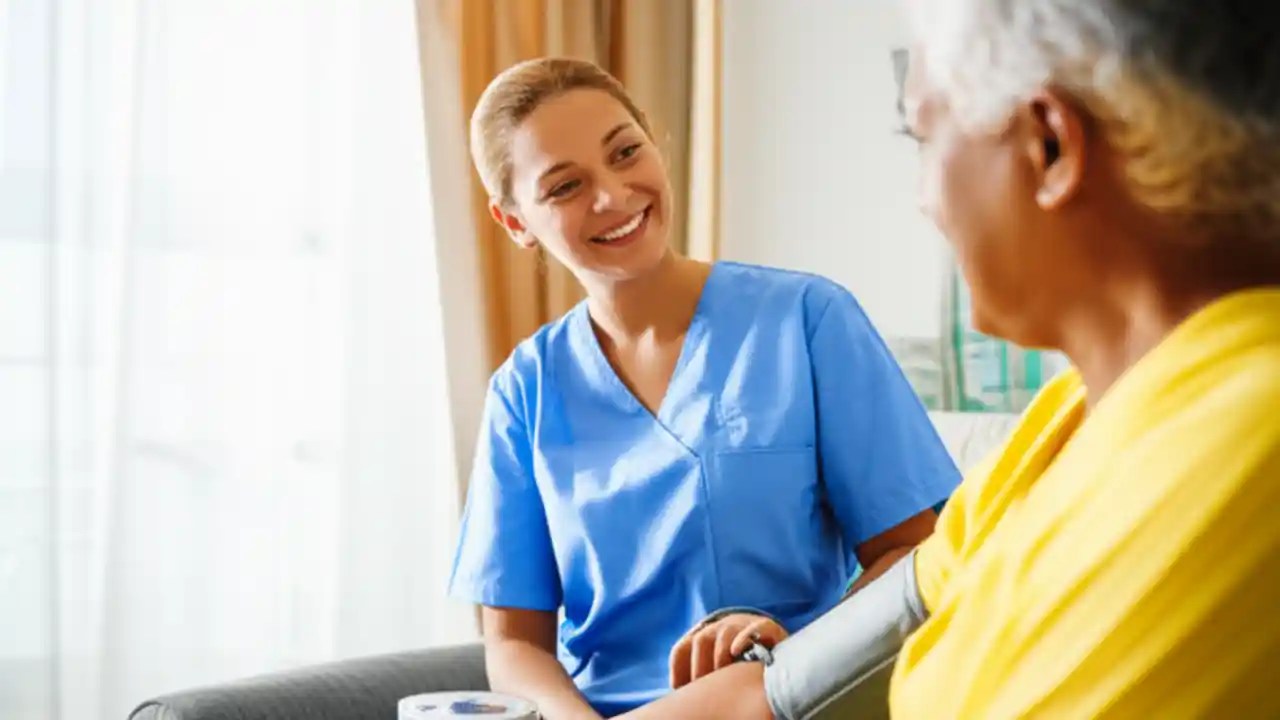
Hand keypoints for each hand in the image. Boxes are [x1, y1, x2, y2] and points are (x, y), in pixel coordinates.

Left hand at [668, 613, 788, 687]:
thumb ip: (701, 676)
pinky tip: (736, 651)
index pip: (682, 648)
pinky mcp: (767, 627)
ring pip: (725, 633)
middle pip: (701, 640)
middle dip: (700, 666)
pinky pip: (755, 628)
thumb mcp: (716, 667)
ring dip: (720, 656)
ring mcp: (744, 625)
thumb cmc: (740, 662)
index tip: (678, 688)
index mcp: (705, 636)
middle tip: (704, 688)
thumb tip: (682, 695)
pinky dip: (744, 637)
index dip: (678, 668)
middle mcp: (721, 627)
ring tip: (723, 676)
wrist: (773, 640)